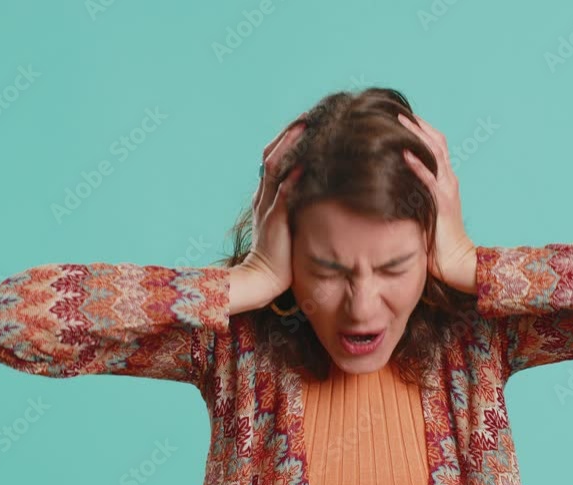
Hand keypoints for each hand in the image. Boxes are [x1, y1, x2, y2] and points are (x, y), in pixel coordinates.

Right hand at [241, 115, 306, 298]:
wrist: (261, 279)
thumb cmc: (279, 256)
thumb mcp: (286, 224)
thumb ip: (293, 206)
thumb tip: (312, 189)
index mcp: (265, 196)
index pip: (272, 159)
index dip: (286, 140)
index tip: (305, 123)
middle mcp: (264, 197)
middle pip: (272, 156)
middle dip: (289, 135)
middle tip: (308, 116)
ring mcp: (267, 207)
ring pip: (275, 169)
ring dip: (289, 147)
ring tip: (305, 128)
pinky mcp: (275, 222)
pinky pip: (282, 196)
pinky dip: (292, 179)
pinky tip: (303, 166)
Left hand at [397, 113, 476, 293]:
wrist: (458, 263)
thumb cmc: (438, 242)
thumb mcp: (424, 210)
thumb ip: (413, 194)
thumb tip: (389, 185)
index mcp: (445, 180)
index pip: (435, 145)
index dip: (420, 129)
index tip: (400, 116)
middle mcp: (448, 180)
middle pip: (436, 142)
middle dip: (417, 124)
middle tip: (397, 110)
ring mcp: (446, 189)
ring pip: (434, 153)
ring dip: (416, 135)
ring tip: (398, 120)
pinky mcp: (441, 203)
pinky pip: (428, 178)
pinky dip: (416, 163)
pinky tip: (403, 152)